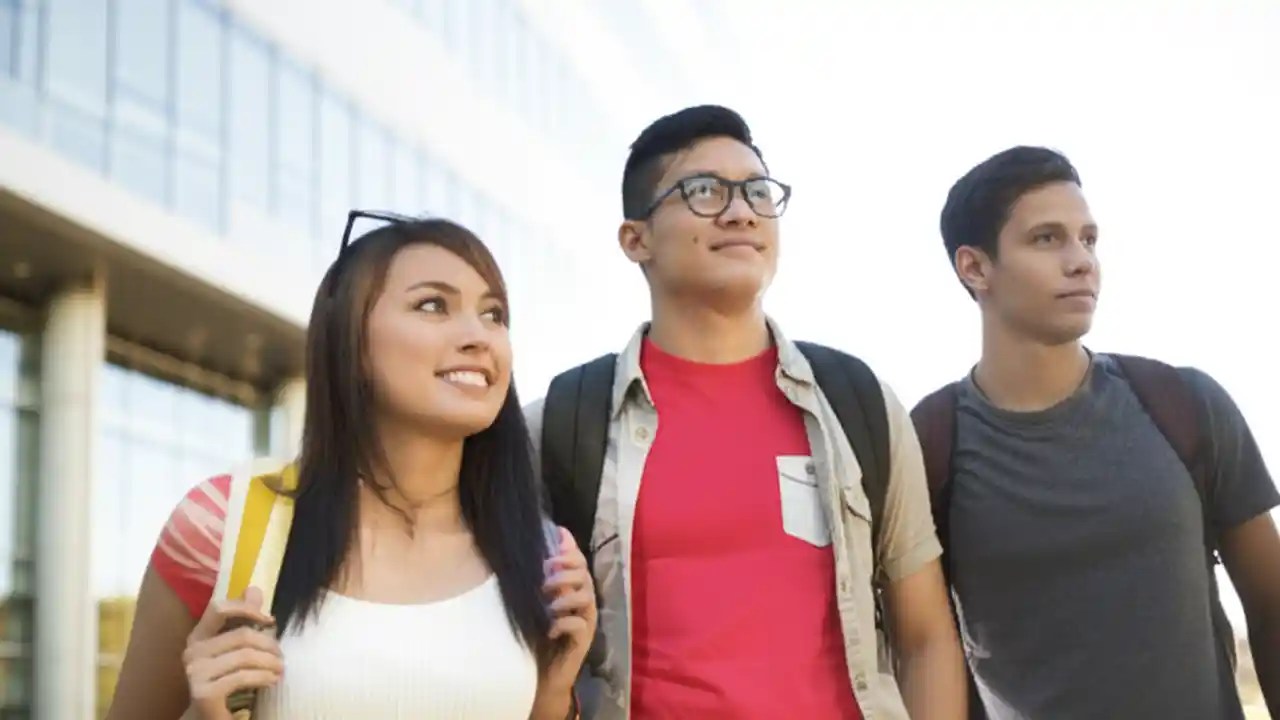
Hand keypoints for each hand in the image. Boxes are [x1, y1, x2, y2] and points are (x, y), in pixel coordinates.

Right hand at [183, 586, 282, 719]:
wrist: (209, 717)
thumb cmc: (225, 680)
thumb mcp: (235, 648)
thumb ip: (243, 619)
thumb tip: (253, 588)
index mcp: (198, 636)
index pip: (219, 608)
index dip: (247, 609)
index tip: (270, 621)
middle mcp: (192, 652)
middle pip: (242, 634)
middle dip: (269, 644)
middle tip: (281, 657)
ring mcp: (195, 673)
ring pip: (245, 656)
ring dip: (271, 663)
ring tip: (280, 670)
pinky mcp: (204, 693)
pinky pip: (243, 676)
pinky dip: (264, 677)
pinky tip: (272, 681)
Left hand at [542, 527, 597, 691]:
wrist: (541, 674)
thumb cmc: (537, 632)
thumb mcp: (536, 600)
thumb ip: (542, 574)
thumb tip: (545, 541)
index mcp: (574, 588)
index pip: (580, 562)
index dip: (569, 554)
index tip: (550, 557)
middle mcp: (583, 602)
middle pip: (585, 576)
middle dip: (565, 573)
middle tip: (545, 579)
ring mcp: (585, 621)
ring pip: (586, 598)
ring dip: (565, 597)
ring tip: (548, 604)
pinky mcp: (583, 641)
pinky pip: (580, 625)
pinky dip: (564, 622)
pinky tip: (550, 628)